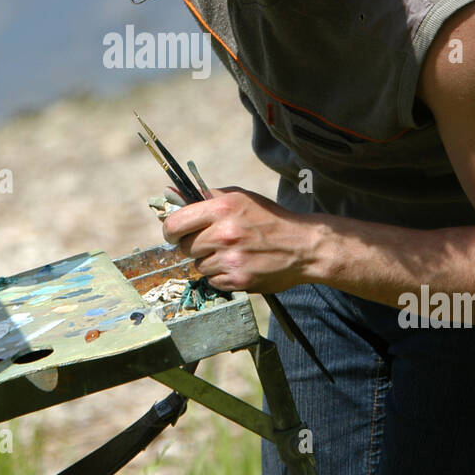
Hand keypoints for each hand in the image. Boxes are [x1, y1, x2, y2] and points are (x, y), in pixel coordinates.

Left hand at [160, 186, 317, 293]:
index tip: (174, 234)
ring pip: (198, 266)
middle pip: (184, 247)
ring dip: (209, 261)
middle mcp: (224, 233)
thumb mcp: (240, 197)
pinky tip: (238, 265)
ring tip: (232, 253)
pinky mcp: (238, 280)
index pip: (175, 224)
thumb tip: (170, 192)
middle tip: (211, 242)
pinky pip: (212, 281)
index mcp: (222, 208)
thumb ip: (206, 196)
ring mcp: (231, 259)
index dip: (170, 231)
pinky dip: (221, 275)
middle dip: (193, 246)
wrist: (303, 246)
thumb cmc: (269, 218)